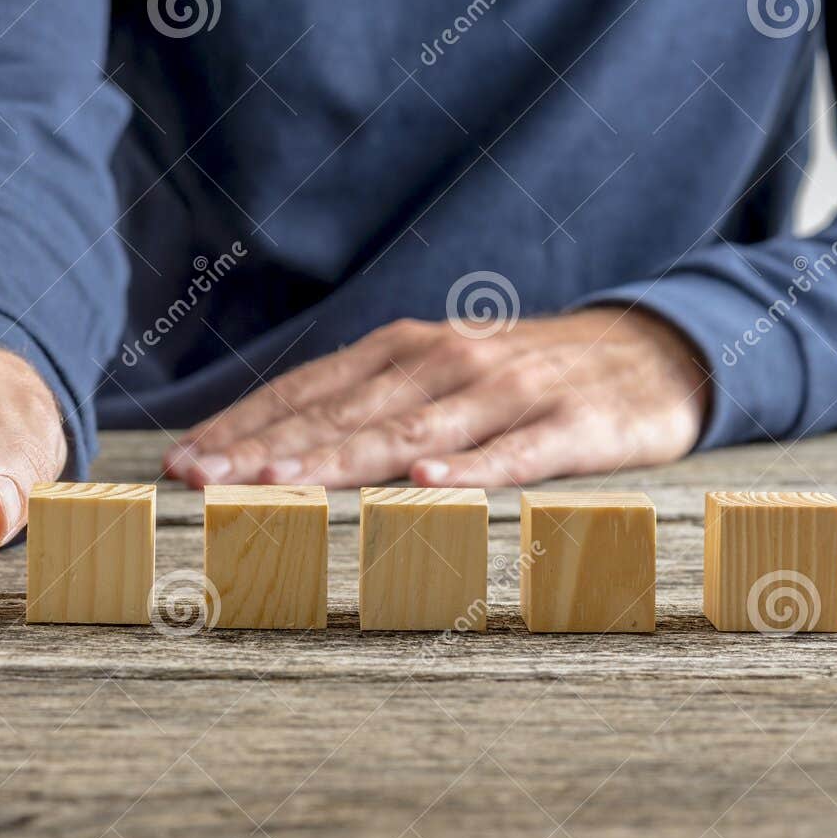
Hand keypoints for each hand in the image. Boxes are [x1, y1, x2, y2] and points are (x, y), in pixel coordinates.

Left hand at [164, 307, 707, 488]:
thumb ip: (374, 402)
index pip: (309, 389)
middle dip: (266, 448)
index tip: (184, 464)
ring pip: (411, 433)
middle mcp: (445, 362)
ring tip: (279, 482)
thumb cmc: (525, 377)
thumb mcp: (442, 372)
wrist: (652, 352)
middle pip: (344, 412)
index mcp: (405, 349)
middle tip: (203, 482)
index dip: (244, 426)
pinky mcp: (569, 425)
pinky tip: (423, 488)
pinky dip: (467, 471)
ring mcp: (507, 391)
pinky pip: (512, 454)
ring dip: (340, 460)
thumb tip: (278, 445)